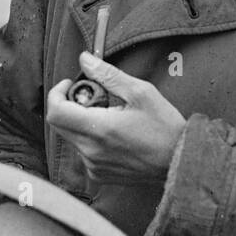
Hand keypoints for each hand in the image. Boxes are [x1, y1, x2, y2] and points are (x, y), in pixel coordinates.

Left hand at [46, 52, 186, 185]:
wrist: (180, 163)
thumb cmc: (165, 127)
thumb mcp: (140, 92)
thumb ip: (108, 75)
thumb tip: (85, 60)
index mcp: (98, 129)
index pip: (55, 111)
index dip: (57, 93)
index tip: (70, 84)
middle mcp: (91, 151)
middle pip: (58, 123)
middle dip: (69, 105)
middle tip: (95, 98)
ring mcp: (93, 165)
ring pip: (70, 137)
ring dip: (81, 122)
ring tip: (110, 117)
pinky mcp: (99, 174)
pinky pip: (82, 152)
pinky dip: (90, 139)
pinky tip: (113, 135)